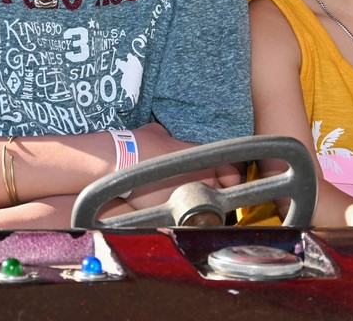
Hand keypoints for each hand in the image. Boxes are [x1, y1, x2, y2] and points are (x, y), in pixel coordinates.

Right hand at [122, 123, 241, 210]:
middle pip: (227, 193)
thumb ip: (173, 139)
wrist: (119, 163)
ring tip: (197, 206)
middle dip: (221, 194)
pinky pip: (193, 218)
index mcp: (202, 157)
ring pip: (214, 209)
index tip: (227, 180)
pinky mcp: (178, 212)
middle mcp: (203, 177)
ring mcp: (192, 196)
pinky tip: (181, 214)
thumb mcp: (161, 133)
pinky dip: (191, 218)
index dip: (231, 178)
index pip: (233, 172)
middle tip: (211, 195)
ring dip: (208, 208)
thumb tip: (168, 140)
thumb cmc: (138, 143)